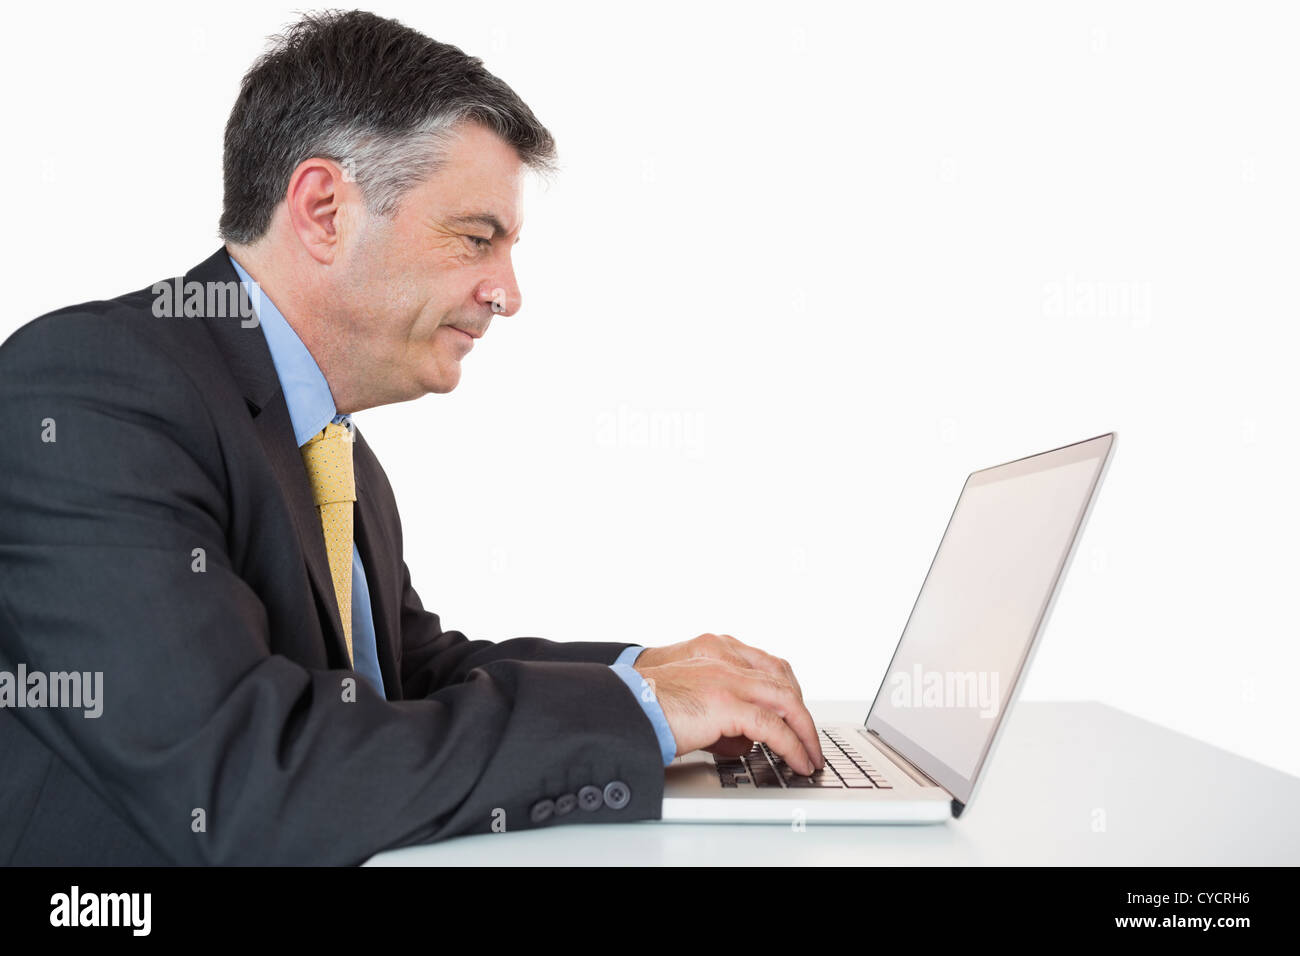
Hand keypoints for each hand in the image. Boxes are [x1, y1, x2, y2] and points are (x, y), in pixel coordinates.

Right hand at [634, 636, 822, 773]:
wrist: (623, 707)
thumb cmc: (648, 709)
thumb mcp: (693, 705)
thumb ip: (721, 715)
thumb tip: (742, 741)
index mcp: (717, 655)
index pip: (770, 668)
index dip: (791, 695)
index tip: (798, 719)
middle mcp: (726, 662)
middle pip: (785, 683)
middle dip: (804, 717)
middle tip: (812, 743)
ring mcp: (728, 681)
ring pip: (786, 703)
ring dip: (805, 734)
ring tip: (810, 758)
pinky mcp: (726, 705)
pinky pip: (773, 728)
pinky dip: (791, 747)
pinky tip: (797, 762)